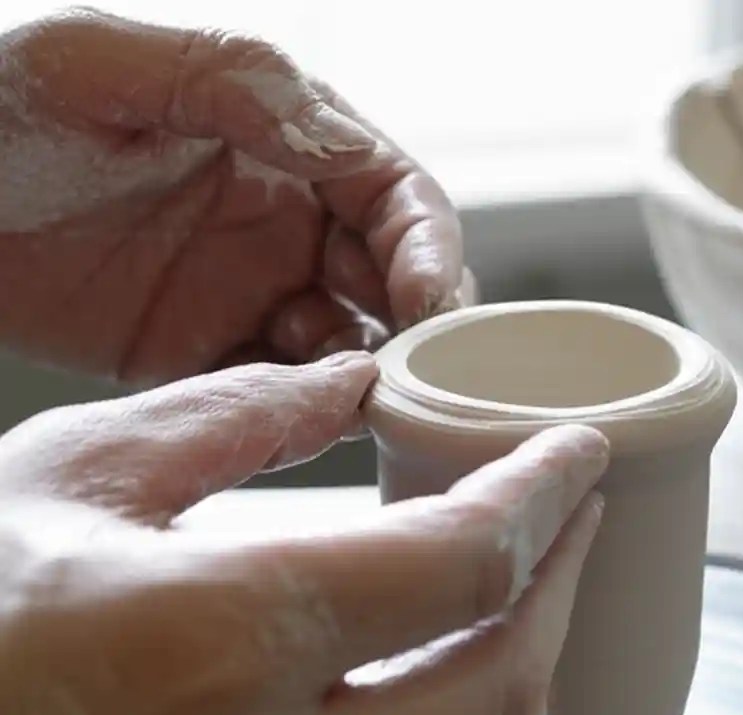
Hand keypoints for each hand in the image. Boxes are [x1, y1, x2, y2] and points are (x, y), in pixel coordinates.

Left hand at [0, 8, 469, 384]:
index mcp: (276, 136)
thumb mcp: (99, 63)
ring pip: (348, 340)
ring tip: (336, 385)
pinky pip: (275, 391)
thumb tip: (352, 146)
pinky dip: (300, 408)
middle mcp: (276, 216)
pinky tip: (285, 411)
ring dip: (362, 367)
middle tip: (409, 364)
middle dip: (415, 321)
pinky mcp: (196, 354)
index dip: (429, 246)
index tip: (430, 301)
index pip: (392, 191)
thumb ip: (235, 85)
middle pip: (391, 274)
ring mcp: (240, 289)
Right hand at [0, 352, 608, 714]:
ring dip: (523, 661)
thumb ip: (229, 423)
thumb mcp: (70, 479)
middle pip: (501, 683)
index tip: (578, 452)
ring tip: (526, 578)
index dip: (545, 497)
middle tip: (571, 511)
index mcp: (221, 639)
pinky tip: (444, 663)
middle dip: (559, 585)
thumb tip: (345, 381)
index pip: (462, 565)